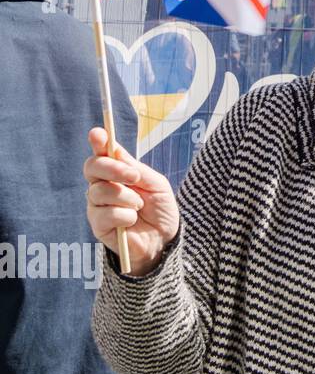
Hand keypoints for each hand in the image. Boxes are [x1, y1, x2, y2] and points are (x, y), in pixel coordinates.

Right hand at [83, 127, 179, 274]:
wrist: (164, 240)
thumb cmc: (160, 210)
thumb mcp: (156, 185)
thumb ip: (137, 170)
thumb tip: (116, 149)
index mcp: (117, 173)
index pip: (102, 154)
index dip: (98, 142)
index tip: (98, 134)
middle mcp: (102, 186)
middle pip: (92, 167)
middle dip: (113, 169)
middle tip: (134, 178)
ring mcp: (97, 205)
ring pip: (99, 191)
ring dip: (126, 197)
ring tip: (139, 206)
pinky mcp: (97, 225)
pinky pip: (106, 214)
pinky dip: (126, 215)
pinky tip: (132, 220)